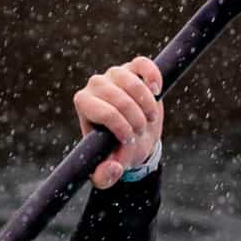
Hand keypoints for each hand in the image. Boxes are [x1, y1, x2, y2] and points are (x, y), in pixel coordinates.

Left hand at [75, 56, 164, 189]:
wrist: (135, 137)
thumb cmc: (117, 152)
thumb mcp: (108, 170)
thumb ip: (105, 176)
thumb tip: (112, 169)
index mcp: (84, 103)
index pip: (104, 112)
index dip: (121, 128)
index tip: (129, 139)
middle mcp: (95, 84)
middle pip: (120, 99)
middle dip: (136, 120)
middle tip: (141, 131)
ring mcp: (114, 73)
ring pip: (132, 82)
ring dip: (146, 104)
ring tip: (149, 118)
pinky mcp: (133, 67)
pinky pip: (142, 64)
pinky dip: (152, 75)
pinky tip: (157, 90)